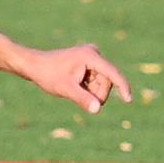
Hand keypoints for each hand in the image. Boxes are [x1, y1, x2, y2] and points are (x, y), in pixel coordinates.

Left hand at [17, 43, 132, 113]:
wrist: (34, 65)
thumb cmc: (47, 75)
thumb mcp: (64, 89)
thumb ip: (82, 98)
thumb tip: (98, 108)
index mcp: (91, 56)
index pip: (113, 73)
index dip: (123, 86)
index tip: (129, 100)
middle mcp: (94, 54)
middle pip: (107, 81)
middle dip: (97, 93)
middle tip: (79, 97)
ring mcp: (93, 58)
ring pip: (102, 83)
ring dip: (91, 91)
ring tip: (74, 89)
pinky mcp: (90, 63)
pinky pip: (96, 81)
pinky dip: (88, 88)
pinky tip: (74, 85)